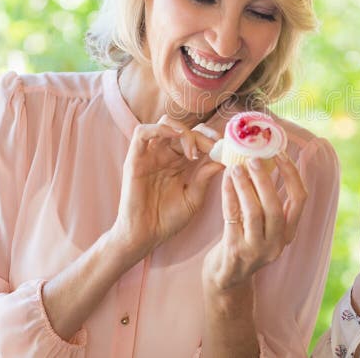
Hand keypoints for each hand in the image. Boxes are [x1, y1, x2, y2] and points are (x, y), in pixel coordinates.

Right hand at [111, 115, 223, 261]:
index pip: (197, 138)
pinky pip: (142, 132)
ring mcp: (150, 155)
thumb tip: (223, 159)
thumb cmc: (167, 220)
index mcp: (180, 163)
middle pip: (185, 128)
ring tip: (192, 152)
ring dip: (182, 130)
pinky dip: (160, 128)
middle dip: (202, 135)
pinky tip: (175, 138)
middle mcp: (166, 155)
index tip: (225, 149)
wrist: (144, 237)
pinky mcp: (134, 159)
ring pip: (165, 123)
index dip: (212, 138)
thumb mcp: (194, 198)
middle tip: (212, 150)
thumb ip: (205, 178)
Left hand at [203, 154, 306, 290]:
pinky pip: (232, 217)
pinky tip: (224, 181)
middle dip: (265, 179)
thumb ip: (268, 200)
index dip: (292, 174)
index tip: (280, 153)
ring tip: (235, 167)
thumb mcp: (265, 226)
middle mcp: (276, 243)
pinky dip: (228, 195)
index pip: (300, 199)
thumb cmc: (246, 242)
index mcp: (289, 232)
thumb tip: (264, 161)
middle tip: (253, 158)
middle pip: (276, 207)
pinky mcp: (234, 251)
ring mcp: (256, 250)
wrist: (227, 278)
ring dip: (244, 186)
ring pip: (254, 212)